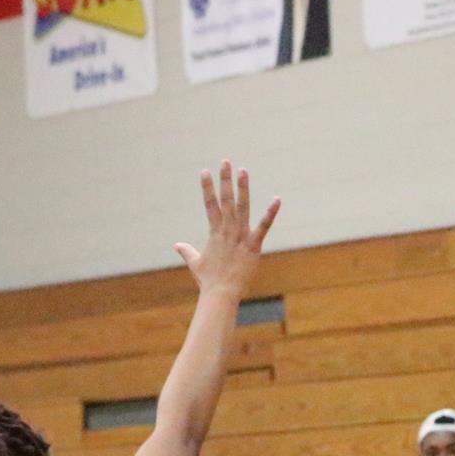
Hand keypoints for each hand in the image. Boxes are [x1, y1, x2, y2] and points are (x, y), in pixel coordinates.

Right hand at [174, 160, 280, 297]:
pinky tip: (277, 199)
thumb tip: (177, 245)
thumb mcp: (195, 263)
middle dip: (225, 180)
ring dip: (242, 189)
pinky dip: (270, 213)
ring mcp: (240, 237)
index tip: (205, 171)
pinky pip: (263, 227)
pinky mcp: (254, 246)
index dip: (207, 188)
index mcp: (214, 233)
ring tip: (242, 171)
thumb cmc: (208, 281)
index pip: (209, 205)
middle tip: (226, 161)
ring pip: (242, 208)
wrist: (220, 294)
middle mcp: (227, 231)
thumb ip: (187, 252)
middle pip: (225, 201)